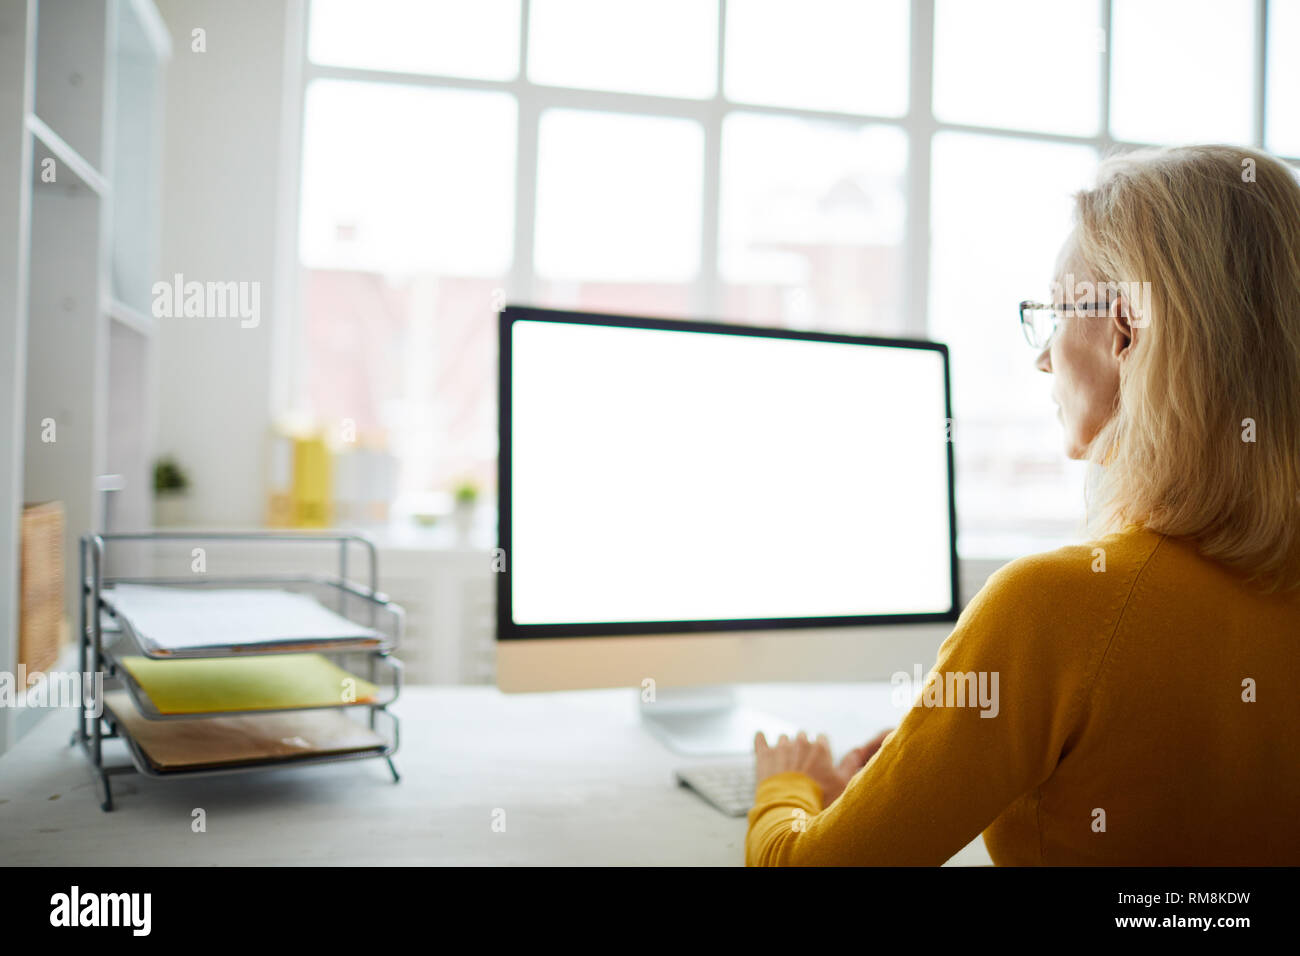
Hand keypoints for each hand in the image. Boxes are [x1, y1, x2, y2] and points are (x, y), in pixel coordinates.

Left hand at [754, 728, 893, 806]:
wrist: (790, 808)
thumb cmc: (819, 799)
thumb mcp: (843, 783)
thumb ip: (851, 764)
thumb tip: (858, 750)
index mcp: (820, 748)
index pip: (822, 739)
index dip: (821, 751)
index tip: (820, 761)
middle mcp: (800, 743)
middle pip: (803, 738)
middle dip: (803, 748)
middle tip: (803, 766)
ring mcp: (781, 748)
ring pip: (783, 739)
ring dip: (785, 748)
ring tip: (785, 763)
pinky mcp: (764, 755)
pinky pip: (760, 740)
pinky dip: (760, 739)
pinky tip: (760, 737)